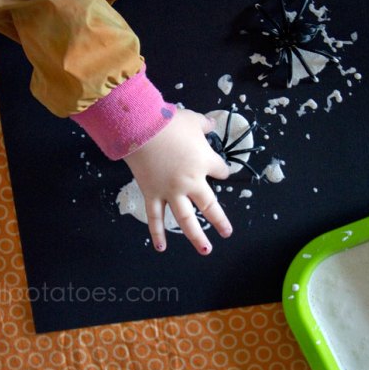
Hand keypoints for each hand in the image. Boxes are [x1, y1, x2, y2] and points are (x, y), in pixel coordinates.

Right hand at [124, 109, 231, 254]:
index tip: (220, 170)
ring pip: (186, 219)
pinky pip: (155, 217)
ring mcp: (171, 192)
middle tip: (227, 232)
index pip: (221, 170)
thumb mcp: (193, 119)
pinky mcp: (152, 194)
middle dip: (220, 220)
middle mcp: (191, 182)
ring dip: (196, 236)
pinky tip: (161, 248)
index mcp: (205, 162)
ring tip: (205, 250)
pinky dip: (158, 233)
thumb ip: (204, 125)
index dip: (222, 170)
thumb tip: (212, 124)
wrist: (141, 128)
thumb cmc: (169, 122)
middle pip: (210, 205)